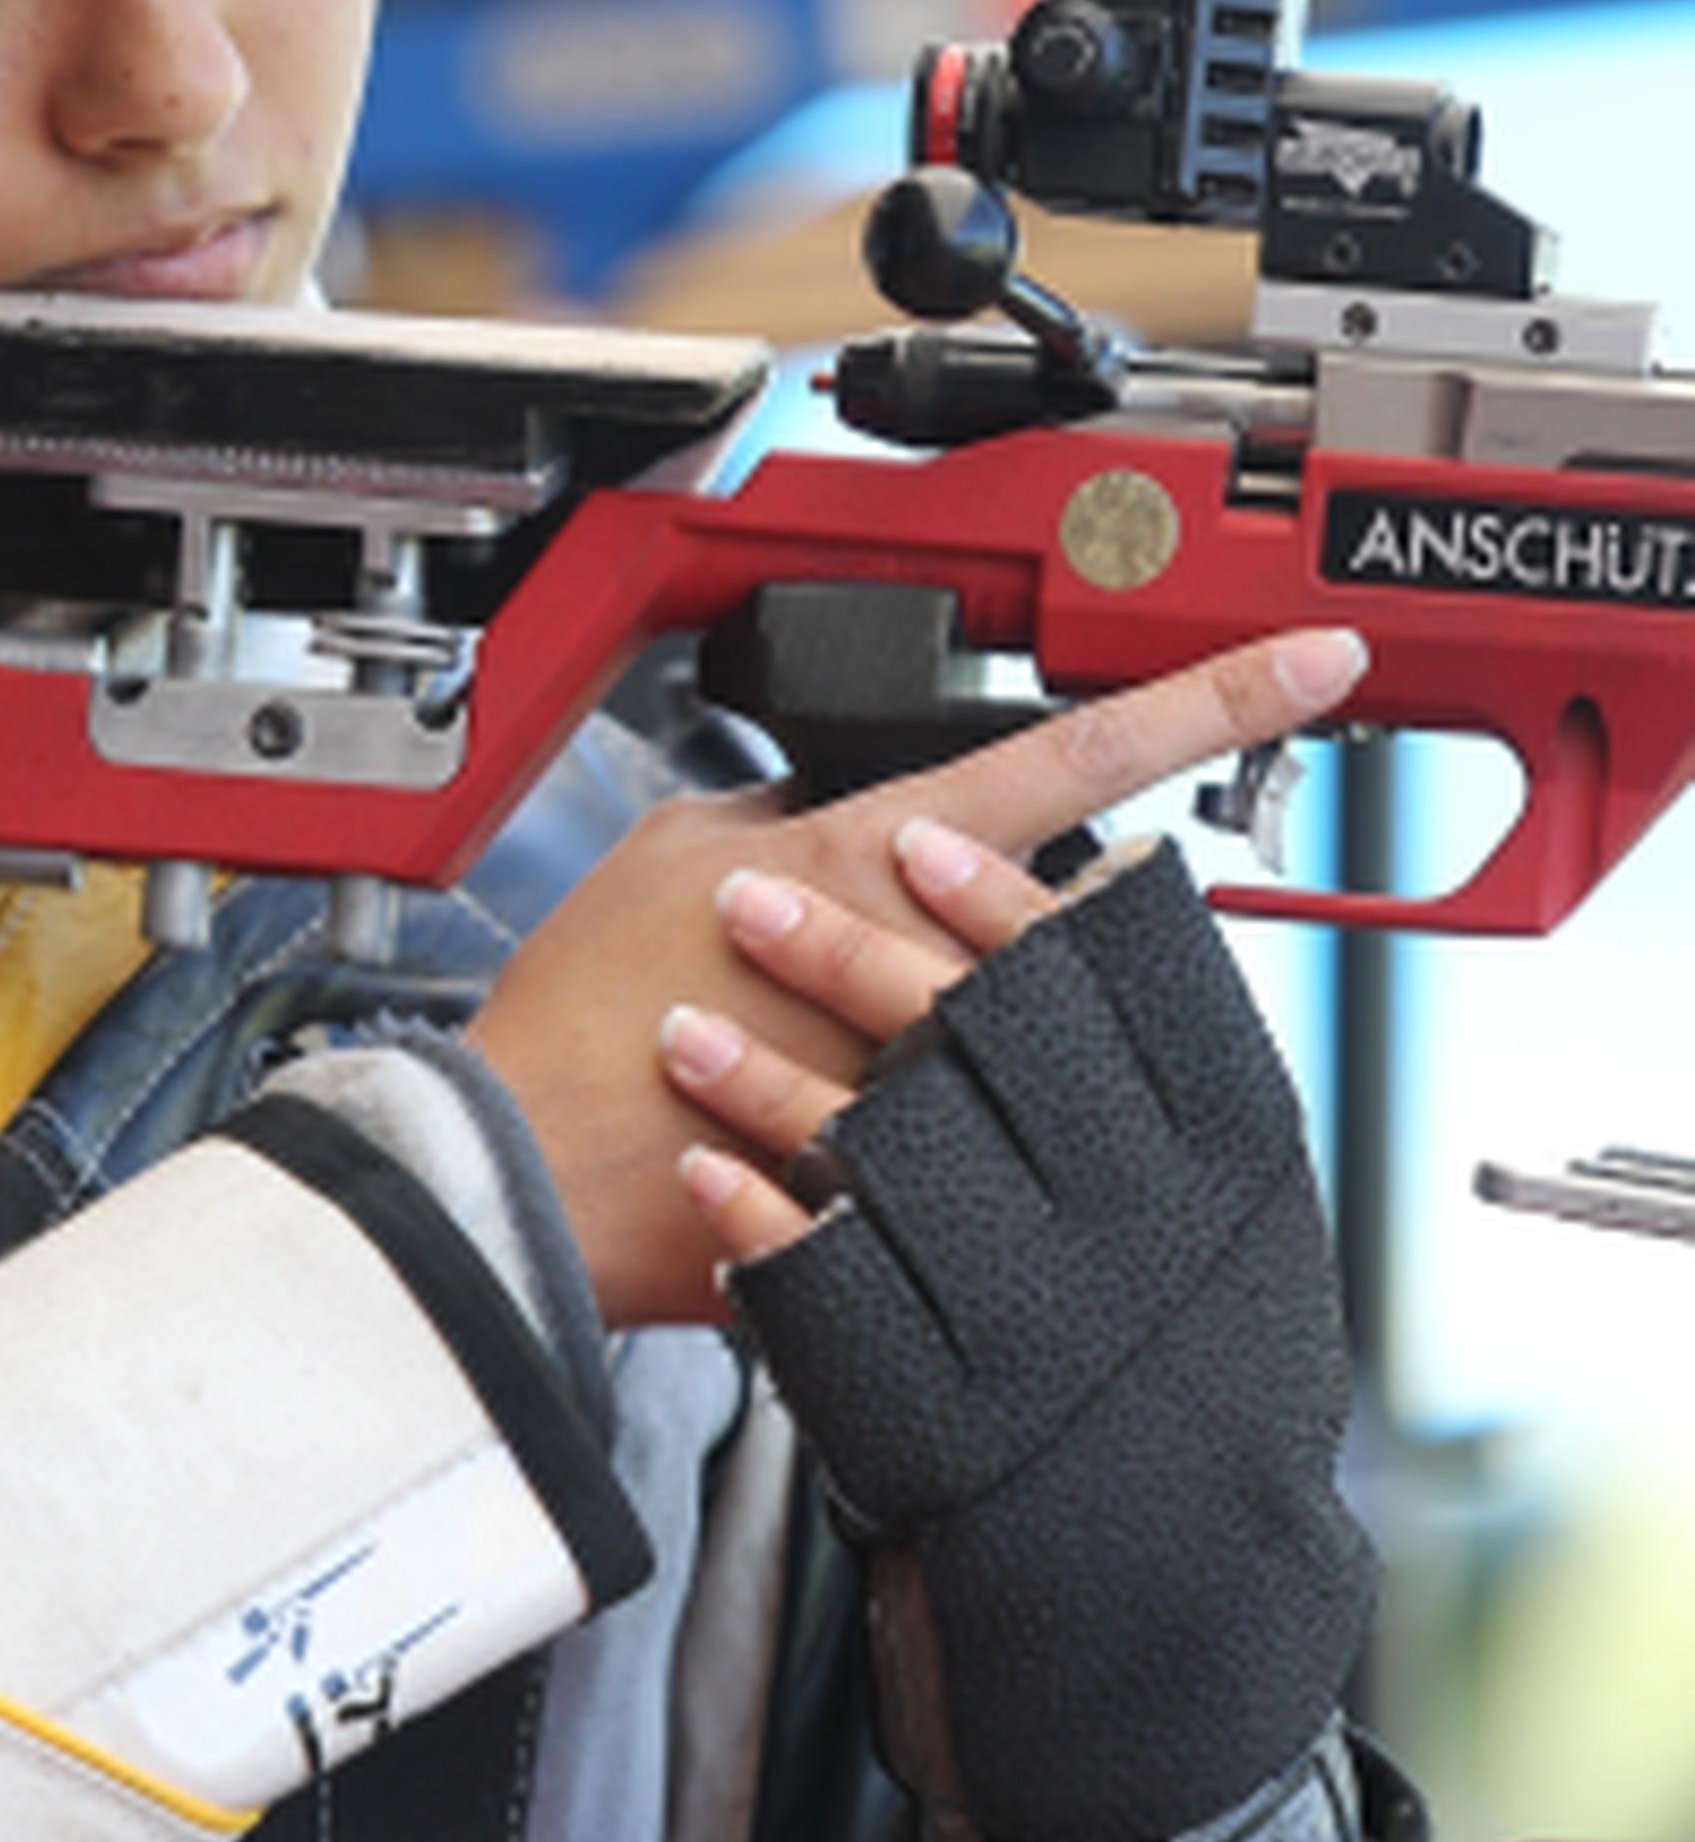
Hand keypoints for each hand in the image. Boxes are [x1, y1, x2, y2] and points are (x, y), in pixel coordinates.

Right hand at [464, 623, 1365, 1322]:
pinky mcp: (912, 1176)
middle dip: (1028, 921)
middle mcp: (937, 965)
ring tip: (858, 1042)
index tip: (1314, 665)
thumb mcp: (671, 853)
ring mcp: (936, 1078)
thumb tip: (843, 815)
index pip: (1084, 756)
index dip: (1214, 700)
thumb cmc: (582, 1016)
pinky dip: (926, 1133)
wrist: (527, 1169)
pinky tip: (853, 1138)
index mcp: (881, 859)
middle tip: (940, 935)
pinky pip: (971, 1140)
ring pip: (1038, 1029)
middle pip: (1077, 909)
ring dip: (974, 1034)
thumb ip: (784, 817)